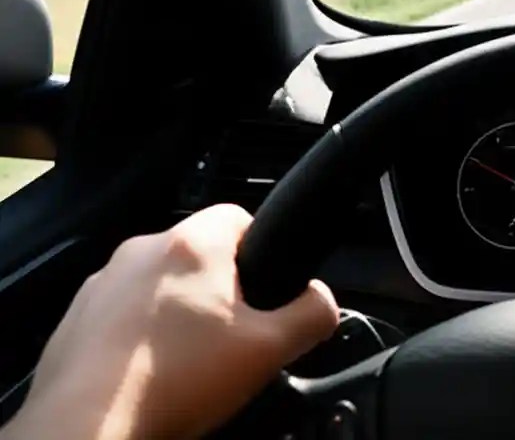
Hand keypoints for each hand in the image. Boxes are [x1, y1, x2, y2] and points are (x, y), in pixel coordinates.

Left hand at [0, 204, 339, 439]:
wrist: (87, 428)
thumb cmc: (176, 382)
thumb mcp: (271, 350)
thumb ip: (312, 313)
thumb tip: (321, 301)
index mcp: (192, 245)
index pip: (241, 216)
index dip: (263, 251)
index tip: (266, 294)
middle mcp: (141, 251)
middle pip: (199, 256)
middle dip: (220, 291)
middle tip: (234, 339)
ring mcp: (100, 285)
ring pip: (158, 287)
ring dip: (177, 315)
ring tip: (189, 366)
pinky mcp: (73, 321)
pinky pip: (121, 318)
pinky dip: (139, 340)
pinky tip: (150, 377)